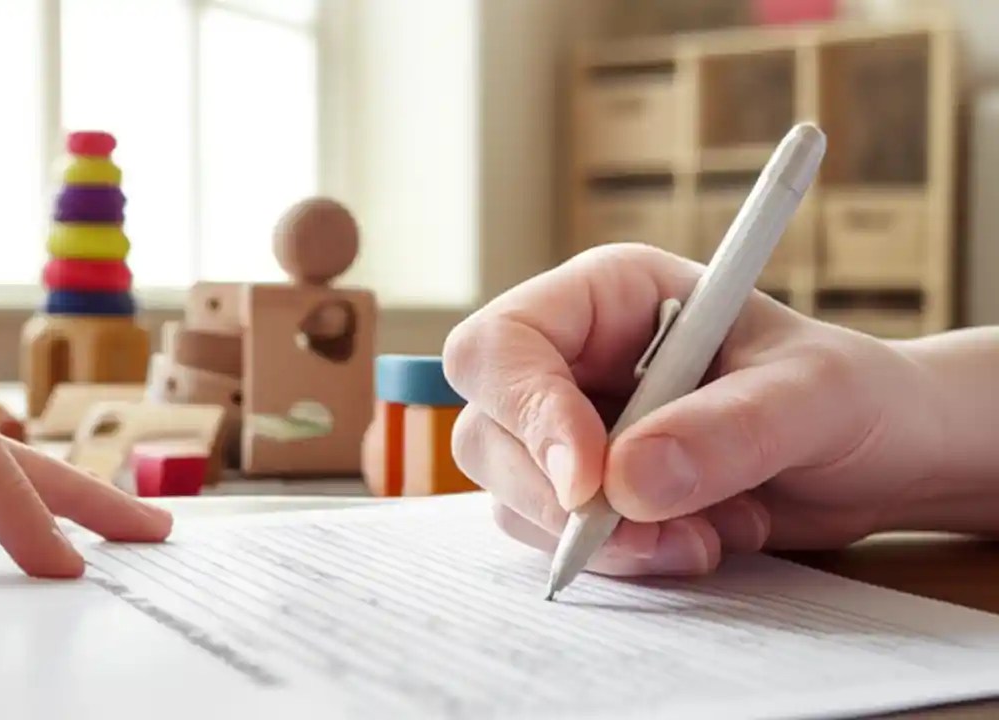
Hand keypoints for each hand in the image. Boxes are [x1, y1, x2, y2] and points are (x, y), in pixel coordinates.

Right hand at [443, 244, 943, 575]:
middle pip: (488, 427)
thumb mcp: (815, 397)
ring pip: (514, 492)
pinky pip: (557, 536)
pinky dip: (619, 557)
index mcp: (608, 298)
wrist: (881, 460)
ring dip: (601, 537)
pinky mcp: (590, 491)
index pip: (504, 344)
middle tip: (652, 533)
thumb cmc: (854, 397)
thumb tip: (625, 482)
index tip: (588, 481)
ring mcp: (574, 428)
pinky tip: (694, 542)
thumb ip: (726, 431)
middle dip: (559, 496)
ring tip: (703, 537)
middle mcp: (574, 359)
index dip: (528, 409)